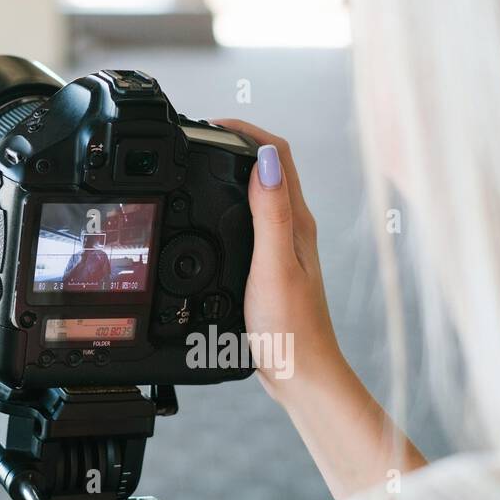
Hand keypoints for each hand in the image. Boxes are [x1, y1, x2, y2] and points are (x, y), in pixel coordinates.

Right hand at [211, 119, 347, 405]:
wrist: (302, 375)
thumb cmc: (291, 329)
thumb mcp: (274, 265)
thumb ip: (269, 212)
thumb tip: (265, 160)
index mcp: (296, 222)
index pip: (277, 154)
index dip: (245, 130)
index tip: (211, 125)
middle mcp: (293, 228)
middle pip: (268, 167)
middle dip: (236, 142)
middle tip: (198, 138)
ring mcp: (283, 247)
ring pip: (259, 192)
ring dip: (233, 170)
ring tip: (201, 164)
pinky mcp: (270, 265)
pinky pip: (251, 220)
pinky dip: (229, 204)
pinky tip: (210, 215)